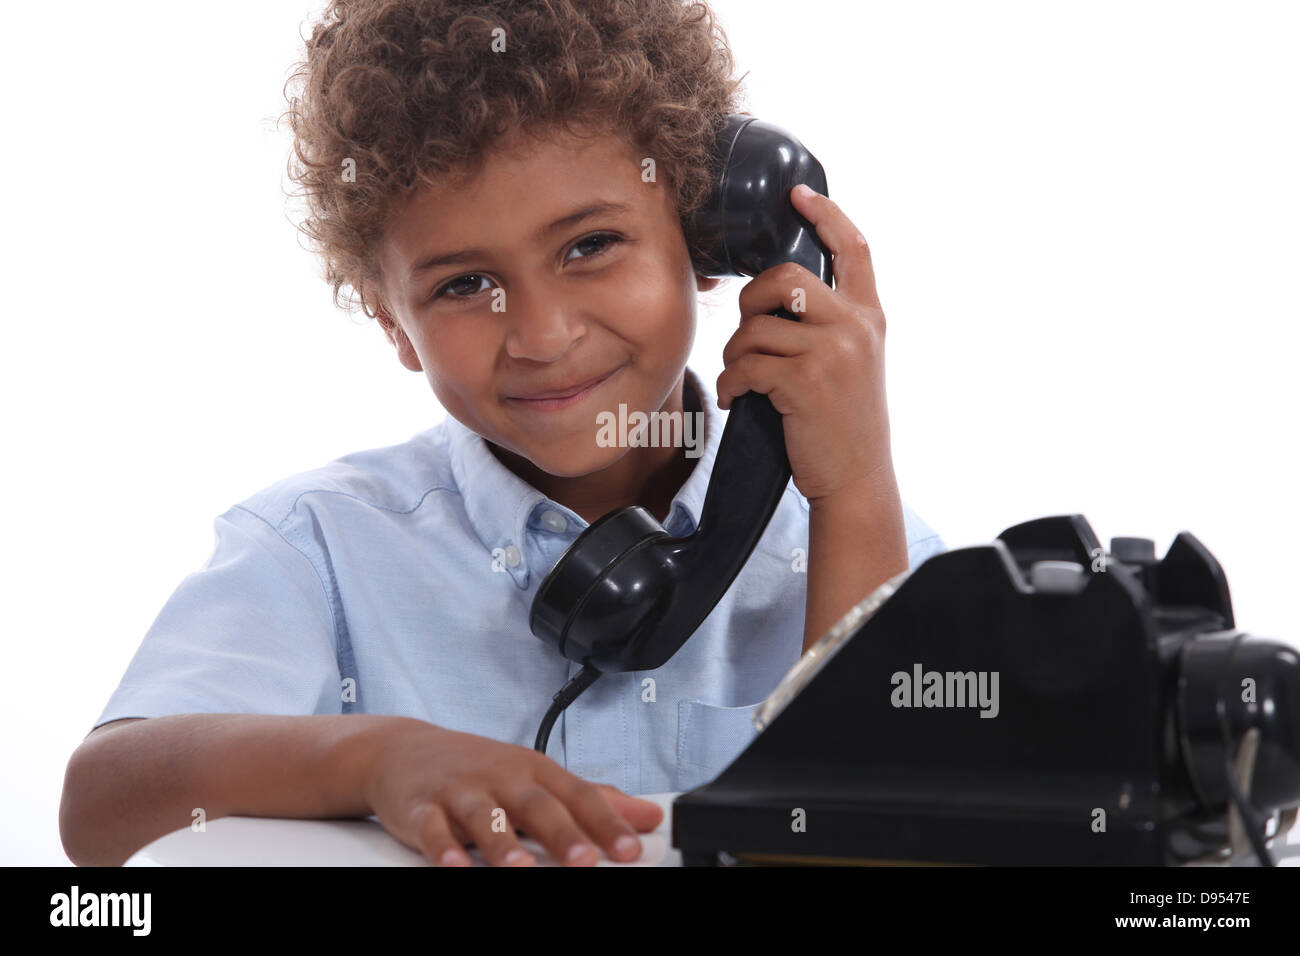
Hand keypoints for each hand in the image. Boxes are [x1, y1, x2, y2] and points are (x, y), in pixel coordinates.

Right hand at [363, 721, 663, 865]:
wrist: (404, 748)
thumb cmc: (482, 768)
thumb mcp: (538, 777)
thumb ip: (592, 800)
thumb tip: (648, 816)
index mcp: (535, 771)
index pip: (579, 795)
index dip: (607, 823)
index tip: (632, 849)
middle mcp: (502, 777)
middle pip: (536, 804)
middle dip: (562, 833)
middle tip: (586, 861)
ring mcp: (461, 791)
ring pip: (484, 816)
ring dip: (503, 845)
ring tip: (522, 870)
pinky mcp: (421, 808)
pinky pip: (431, 828)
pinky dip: (442, 846)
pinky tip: (454, 865)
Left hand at [715, 183, 894, 504]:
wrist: (856, 479)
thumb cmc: (842, 424)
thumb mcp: (853, 363)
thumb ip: (830, 324)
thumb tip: (777, 295)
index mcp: (870, 317)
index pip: (854, 248)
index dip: (825, 215)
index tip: (798, 195)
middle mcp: (857, 327)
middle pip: (785, 277)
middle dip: (751, 301)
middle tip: (748, 335)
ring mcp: (833, 352)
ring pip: (757, 327)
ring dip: (737, 355)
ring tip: (744, 380)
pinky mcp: (805, 381)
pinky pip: (747, 364)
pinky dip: (732, 383)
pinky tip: (738, 400)